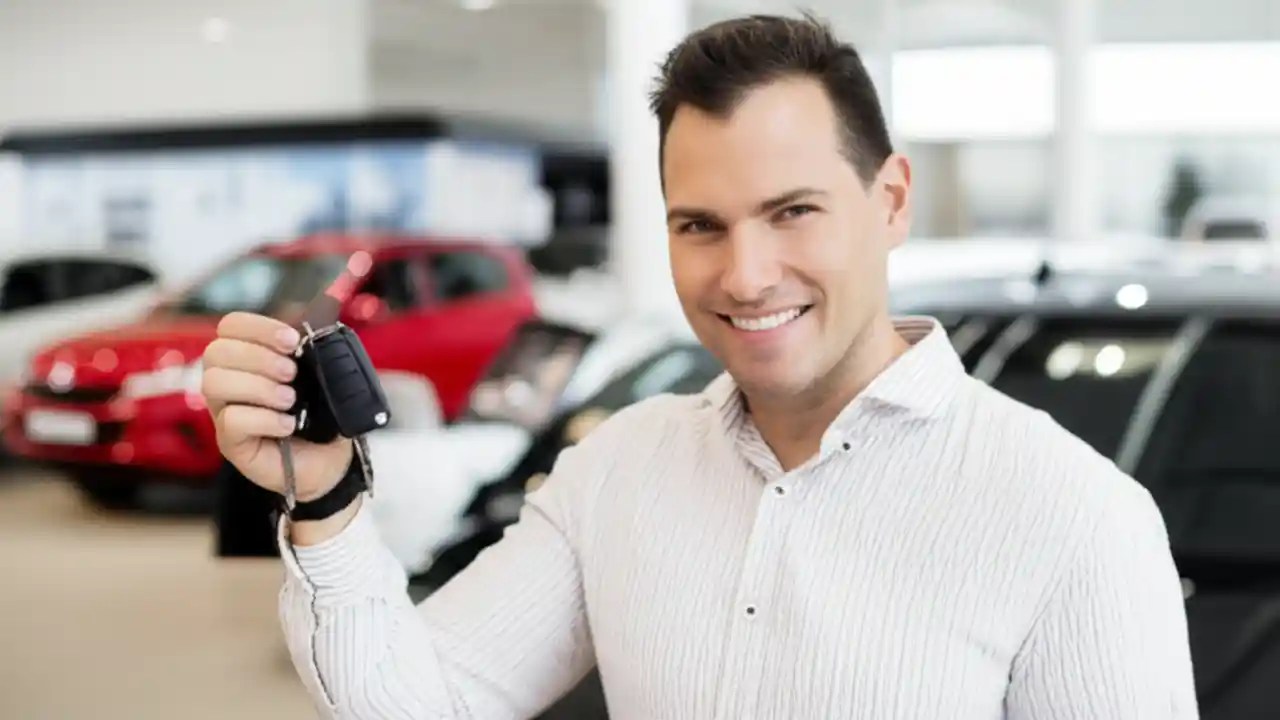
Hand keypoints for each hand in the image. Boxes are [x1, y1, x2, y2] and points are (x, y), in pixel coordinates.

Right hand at [202, 312, 352, 501]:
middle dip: (258, 357)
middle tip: (292, 373)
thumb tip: (324, 317)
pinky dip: (264, 418)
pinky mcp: (232, 443)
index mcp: (248, 358)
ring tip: (290, 400)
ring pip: (215, 384)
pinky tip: (288, 425)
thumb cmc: (323, 417)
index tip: (291, 340)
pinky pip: (231, 421)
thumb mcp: (324, 378)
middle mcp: (229, 382)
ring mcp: (225, 413)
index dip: (258, 327)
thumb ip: (316, 349)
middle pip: (216, 352)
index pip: (230, 326)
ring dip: (258, 387)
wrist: (331, 463)